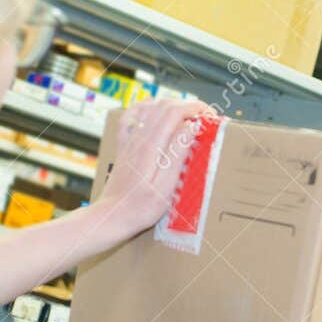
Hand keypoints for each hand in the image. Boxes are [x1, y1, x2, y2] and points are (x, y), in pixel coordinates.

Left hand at [95, 99, 214, 239]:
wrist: (112, 216)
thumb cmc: (140, 208)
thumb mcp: (166, 186)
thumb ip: (178, 155)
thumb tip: (191, 128)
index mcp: (151, 146)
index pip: (174, 112)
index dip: (195, 108)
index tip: (210, 115)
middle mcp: (138, 138)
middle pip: (164, 105)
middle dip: (187, 105)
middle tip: (204, 115)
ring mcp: (129, 141)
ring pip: (149, 107)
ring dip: (170, 105)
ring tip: (186, 115)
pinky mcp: (124, 147)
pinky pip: (131, 117)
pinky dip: (145, 109)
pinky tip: (152, 112)